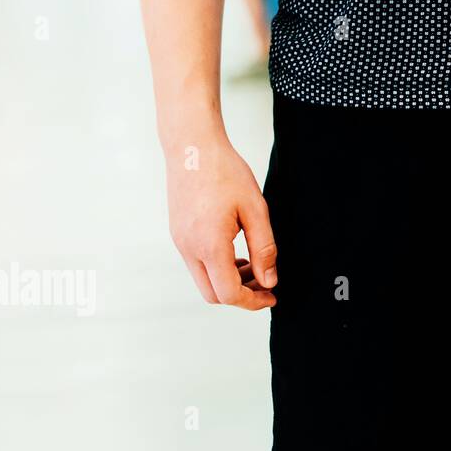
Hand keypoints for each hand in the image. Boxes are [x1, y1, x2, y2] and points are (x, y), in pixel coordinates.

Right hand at [164, 133, 276, 309]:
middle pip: (213, 295)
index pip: (229, 293)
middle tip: (266, 283)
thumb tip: (269, 281)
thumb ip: (264, 248)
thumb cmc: (225, 173)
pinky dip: (217, 268)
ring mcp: (180, 242)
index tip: (272, 295)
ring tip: (255, 264)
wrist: (192, 148)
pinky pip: (197, 264)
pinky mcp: (178, 234)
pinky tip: (237, 252)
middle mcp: (189, 249)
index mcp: (209, 245)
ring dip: (229, 281)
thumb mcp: (255, 209)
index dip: (253, 301)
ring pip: (203, 281)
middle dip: (241, 295)